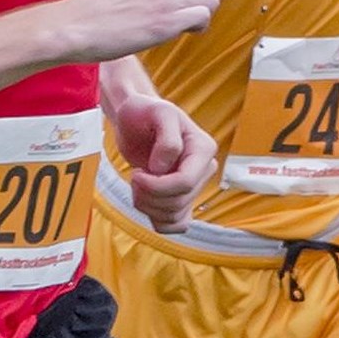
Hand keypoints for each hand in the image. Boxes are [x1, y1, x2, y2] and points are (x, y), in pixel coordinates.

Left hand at [109, 94, 215, 234]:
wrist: (135, 119)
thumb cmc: (145, 112)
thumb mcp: (158, 114)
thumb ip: (167, 140)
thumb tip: (164, 168)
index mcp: (203, 149)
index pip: (185, 182)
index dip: (157, 185)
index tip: (136, 173)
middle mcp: (204, 169)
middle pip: (177, 202)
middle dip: (148, 195)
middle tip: (134, 176)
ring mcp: (194, 185)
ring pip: (174, 216)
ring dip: (147, 206)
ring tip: (137, 183)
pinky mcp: (181, 197)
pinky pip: (175, 225)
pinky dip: (156, 219)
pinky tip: (145, 201)